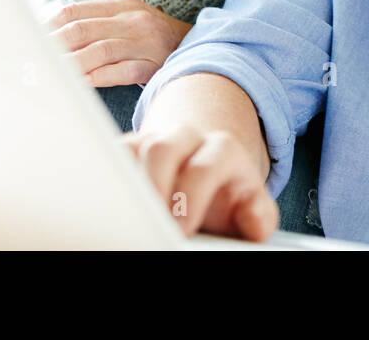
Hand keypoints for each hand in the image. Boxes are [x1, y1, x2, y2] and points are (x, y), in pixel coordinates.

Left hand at [46, 0, 191, 86]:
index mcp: (121, 4)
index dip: (47, 26)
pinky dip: (100, 77)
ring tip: (52, 75)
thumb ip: (94, 21)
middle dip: (53, 46)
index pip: (74, 11)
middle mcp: (133, 19)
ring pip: (101, 50)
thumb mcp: (125, 17)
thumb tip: (50, 32)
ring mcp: (146, 42)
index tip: (28, 40)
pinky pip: (124, 71)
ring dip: (73, 64)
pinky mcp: (155, 64)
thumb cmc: (148, 34)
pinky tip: (82, 82)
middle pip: (83, 30)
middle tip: (33, 60)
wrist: (194, 43)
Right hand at [123, 124, 278, 239]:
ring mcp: (155, 139)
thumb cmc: (229, 199)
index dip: (191, 198)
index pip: (204, 167)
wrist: (211, 177)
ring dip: (128, 185)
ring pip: (130, 149)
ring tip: (130, 219)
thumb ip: (259, 215)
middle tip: (152, 225)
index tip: (181, 230)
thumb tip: (256, 223)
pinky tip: (114, 207)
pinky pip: (111, 154)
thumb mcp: (251, 208)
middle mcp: (187, 137)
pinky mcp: (129, 148)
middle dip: (154, 189)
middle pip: (162, 148)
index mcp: (222, 149)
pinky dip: (109, 179)